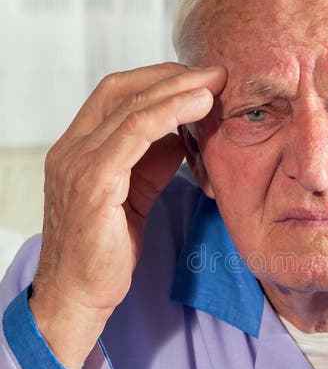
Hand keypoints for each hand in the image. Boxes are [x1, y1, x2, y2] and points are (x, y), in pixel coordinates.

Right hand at [30, 62, 226, 368]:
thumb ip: (152, 162)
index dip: (158, 78)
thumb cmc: (105, 251)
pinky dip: (167, 114)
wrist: (79, 295)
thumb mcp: (134, 195)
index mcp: (77, 148)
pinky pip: (132, 135)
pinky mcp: (93, 185)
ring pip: (129, 107)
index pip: (115, 93)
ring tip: (214, 84)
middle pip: (122, 90)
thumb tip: (184, 134)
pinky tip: (196, 108)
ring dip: (176, 89)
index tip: (199, 78)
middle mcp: (71, 149)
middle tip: (215, 72)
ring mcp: (78, 165)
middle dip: (171, 75)